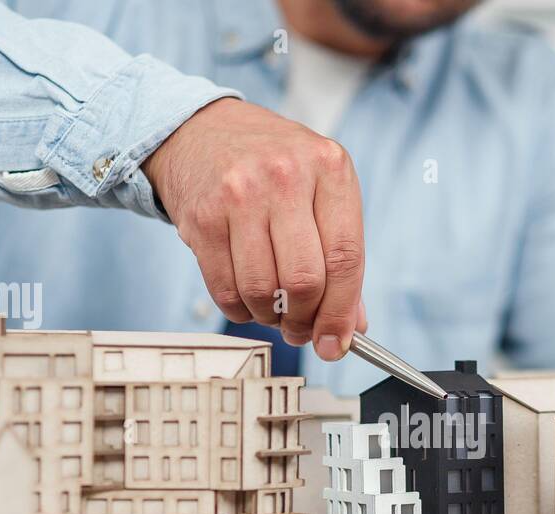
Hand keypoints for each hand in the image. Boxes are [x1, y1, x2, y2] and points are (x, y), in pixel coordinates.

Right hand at [143, 98, 367, 359]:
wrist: (201, 129)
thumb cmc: (271, 164)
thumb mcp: (320, 189)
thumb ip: (341, 253)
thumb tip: (353, 326)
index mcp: (329, 167)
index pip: (346, 258)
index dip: (342, 313)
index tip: (337, 343)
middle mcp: (285, 177)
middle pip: (304, 281)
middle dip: (305, 321)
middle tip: (302, 329)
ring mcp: (239, 195)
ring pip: (262, 290)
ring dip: (270, 318)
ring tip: (273, 310)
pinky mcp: (202, 217)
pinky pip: (225, 289)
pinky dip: (240, 310)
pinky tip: (247, 299)